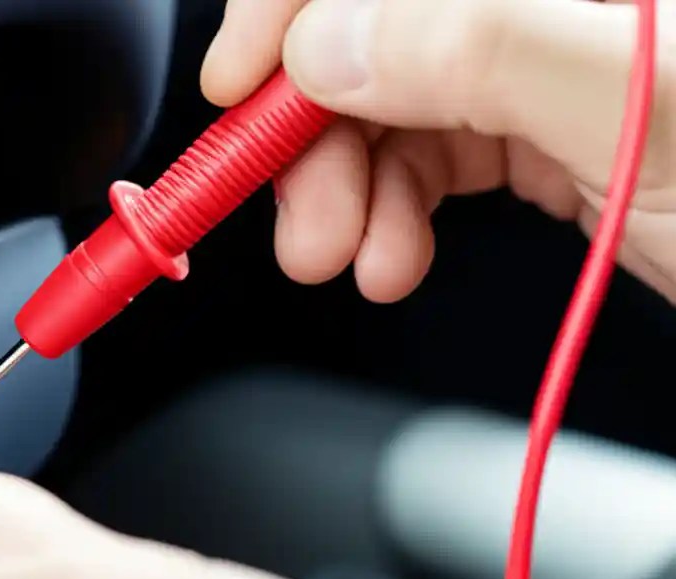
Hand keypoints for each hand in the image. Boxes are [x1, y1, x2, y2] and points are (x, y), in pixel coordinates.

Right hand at [202, 0, 675, 303]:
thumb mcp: (648, 105)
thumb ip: (480, 47)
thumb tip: (328, 46)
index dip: (294, 6)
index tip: (241, 88)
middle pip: (373, 26)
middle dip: (313, 128)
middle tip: (297, 217)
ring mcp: (544, 53)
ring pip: (385, 96)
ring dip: (342, 186)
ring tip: (350, 257)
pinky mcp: (539, 121)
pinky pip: (423, 149)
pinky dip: (388, 209)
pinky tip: (393, 254)